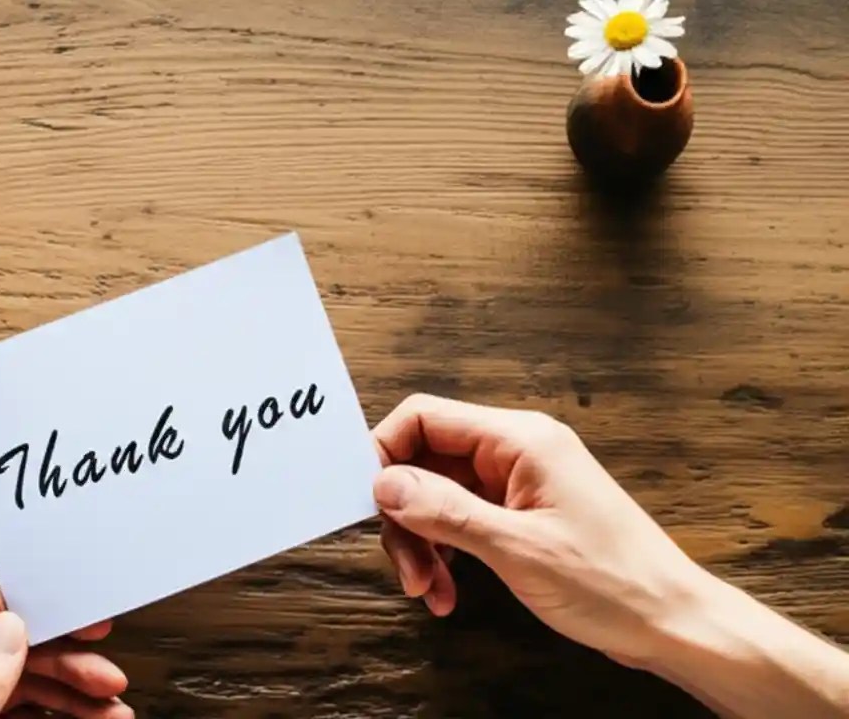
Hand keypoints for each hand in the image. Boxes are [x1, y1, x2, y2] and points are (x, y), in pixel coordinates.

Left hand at [0, 580, 132, 718]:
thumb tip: (9, 628)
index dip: (21, 606)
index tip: (69, 616)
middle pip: (4, 650)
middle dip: (63, 659)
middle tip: (104, 671)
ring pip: (21, 686)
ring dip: (73, 692)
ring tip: (113, 708)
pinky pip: (21, 713)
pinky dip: (61, 714)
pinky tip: (93, 717)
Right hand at [372, 394, 707, 666]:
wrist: (672, 622)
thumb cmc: (613, 582)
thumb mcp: (517, 549)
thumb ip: (446, 511)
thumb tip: (385, 483)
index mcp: (520, 440)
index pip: (425, 418)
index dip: (385, 453)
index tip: (367, 502)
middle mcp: (517, 452)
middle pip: (426, 461)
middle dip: (405, 515)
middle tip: (407, 568)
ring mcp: (519, 483)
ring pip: (438, 495)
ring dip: (423, 541)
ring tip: (428, 589)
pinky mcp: (521, 514)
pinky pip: (462, 519)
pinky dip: (445, 553)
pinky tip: (447, 590)